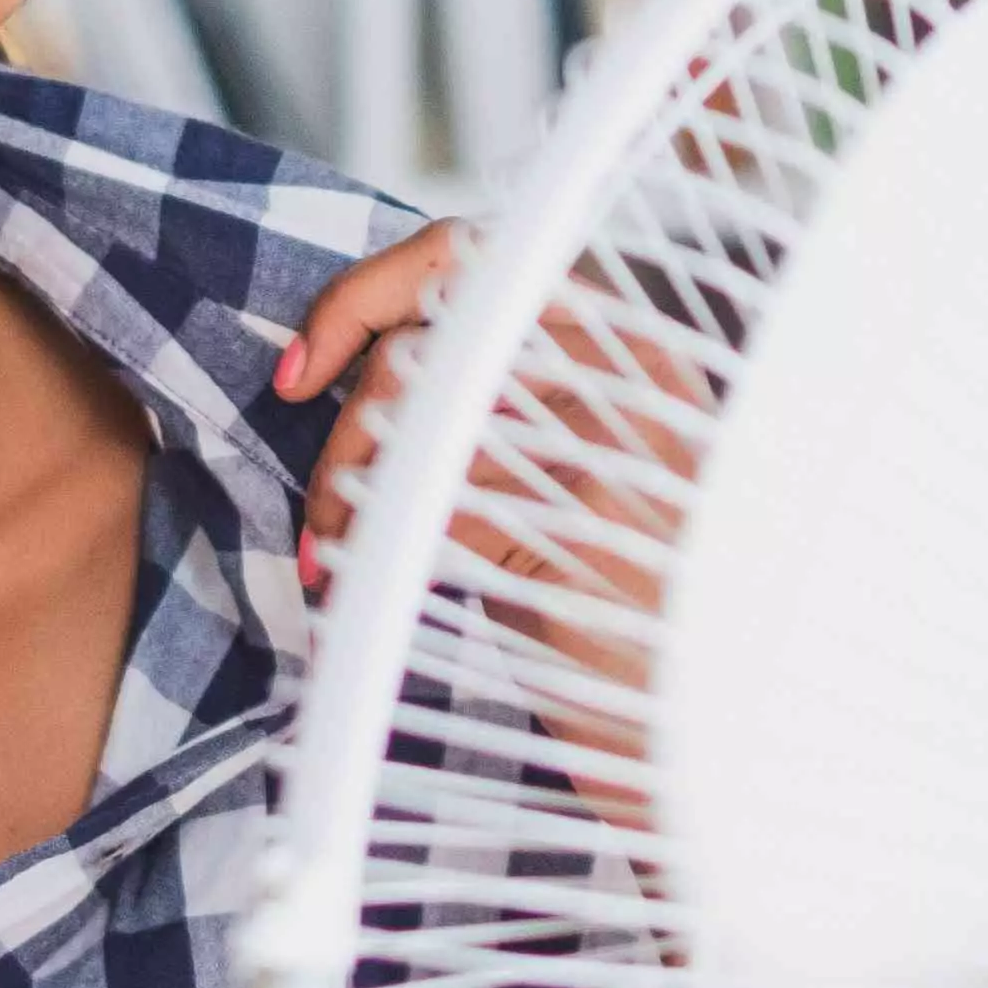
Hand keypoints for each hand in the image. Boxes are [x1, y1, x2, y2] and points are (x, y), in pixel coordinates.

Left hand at [275, 220, 705, 825]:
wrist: (691, 733)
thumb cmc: (620, 616)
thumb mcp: (564, 484)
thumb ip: (497, 404)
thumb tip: (361, 368)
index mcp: (629, 343)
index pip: (466, 253)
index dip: (363, 297)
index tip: (297, 374)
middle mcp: (627, 371)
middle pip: (424, 336)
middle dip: (345, 426)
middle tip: (318, 520)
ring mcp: (608, 442)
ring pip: (411, 413)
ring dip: (343, 492)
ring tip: (334, 559)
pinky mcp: (573, 520)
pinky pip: (419, 499)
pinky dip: (365, 541)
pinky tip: (357, 581)